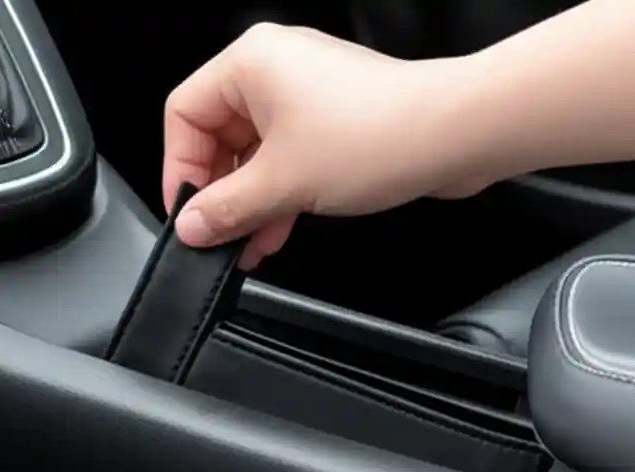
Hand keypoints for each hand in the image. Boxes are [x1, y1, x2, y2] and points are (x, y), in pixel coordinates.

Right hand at [162, 23, 492, 269]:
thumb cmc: (377, 135)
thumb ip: (227, 208)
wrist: (455, 134)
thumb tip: (192, 225)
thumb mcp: (282, 184)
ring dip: (250, 202)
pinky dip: (278, 193)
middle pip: (218, 135)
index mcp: (250, 63)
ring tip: (247, 246)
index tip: (188, 214)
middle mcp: (276, 69)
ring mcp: (308, 93)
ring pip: (255, 152)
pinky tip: (275, 232)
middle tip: (217, 236)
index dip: (179, 169)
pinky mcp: (335, 119)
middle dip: (219, 193)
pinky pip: (289, 157)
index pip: (184, 113)